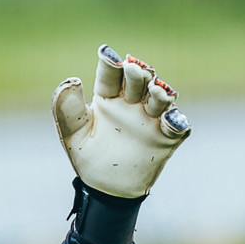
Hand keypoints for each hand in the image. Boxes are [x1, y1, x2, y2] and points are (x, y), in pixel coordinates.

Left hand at [51, 44, 192, 198]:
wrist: (106, 188)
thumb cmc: (88, 155)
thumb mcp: (73, 134)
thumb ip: (67, 109)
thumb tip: (71, 81)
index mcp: (108, 96)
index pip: (111, 75)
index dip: (110, 64)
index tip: (107, 55)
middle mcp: (132, 102)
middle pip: (139, 81)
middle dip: (138, 74)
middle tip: (134, 70)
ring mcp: (151, 118)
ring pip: (160, 99)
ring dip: (159, 94)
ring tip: (155, 91)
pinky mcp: (167, 137)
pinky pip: (176, 126)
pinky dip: (176, 121)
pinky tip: (169, 119)